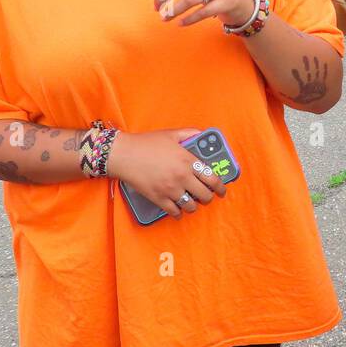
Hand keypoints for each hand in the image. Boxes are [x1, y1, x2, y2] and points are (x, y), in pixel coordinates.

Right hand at [105, 128, 227, 217]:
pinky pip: (174, 212)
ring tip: (191, 202)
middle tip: (206, 196)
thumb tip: (202, 135)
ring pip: (190, 206)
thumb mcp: (171, 134)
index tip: (222, 191)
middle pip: (204, 196)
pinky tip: (178, 210)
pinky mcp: (158, 199)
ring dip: (193, 206)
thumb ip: (189, 133)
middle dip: (208, 198)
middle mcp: (182, 177)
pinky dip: (178, 213)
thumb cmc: (147, 143)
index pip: (212, 179)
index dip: (220, 187)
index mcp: (188, 161)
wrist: (123, 155)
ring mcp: (170, 190)